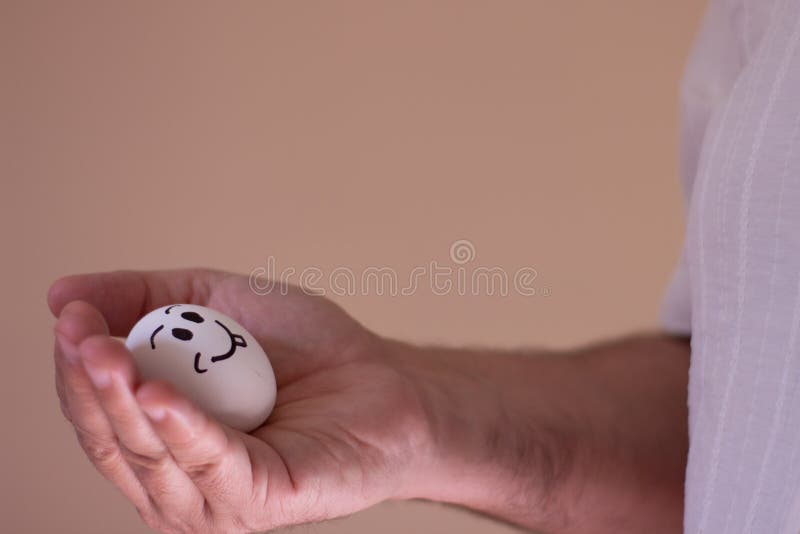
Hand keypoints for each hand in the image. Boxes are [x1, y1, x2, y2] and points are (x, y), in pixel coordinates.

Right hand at [49, 269, 431, 532]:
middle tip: (80, 332)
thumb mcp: (213, 302)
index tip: (69, 313)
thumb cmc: (302, 349)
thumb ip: (143, 296)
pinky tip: (158, 393)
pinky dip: (183, 430)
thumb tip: (60, 294)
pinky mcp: (262, 500)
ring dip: (122, 405)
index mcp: (160, 437)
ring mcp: (217, 497)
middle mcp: (178, 478)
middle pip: (113, 440)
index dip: (76, 363)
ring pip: (152, 458)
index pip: (96, 409)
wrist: (382, 377)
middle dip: (90, 385)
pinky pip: (214, 466)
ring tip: (108, 355)